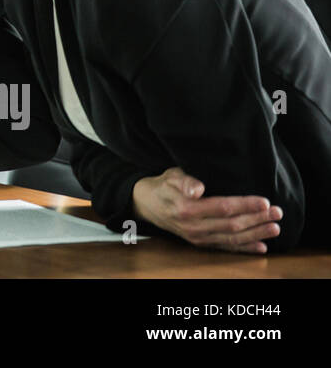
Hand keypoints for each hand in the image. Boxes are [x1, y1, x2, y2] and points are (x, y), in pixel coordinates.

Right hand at [131, 167, 281, 253]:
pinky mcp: (200, 243)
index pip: (222, 207)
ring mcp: (197, 237)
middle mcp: (193, 227)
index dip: (245, 205)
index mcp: (186, 209)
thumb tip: (197, 188)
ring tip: (275, 228)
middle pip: (232, 225)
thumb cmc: (164, 186)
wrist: (147, 203)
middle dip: (257, 219)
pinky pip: (226, 248)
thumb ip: (184, 181)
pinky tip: (262, 246)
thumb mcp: (171, 176)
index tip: (264, 201)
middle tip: (277, 213)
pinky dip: (245, 248)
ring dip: (256, 234)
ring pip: (232, 238)